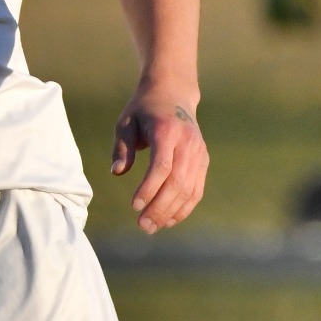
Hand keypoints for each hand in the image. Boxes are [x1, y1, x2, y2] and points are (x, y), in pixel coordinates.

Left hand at [111, 91, 207, 233]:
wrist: (174, 93)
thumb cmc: (144, 109)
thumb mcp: (126, 121)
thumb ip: (122, 147)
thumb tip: (117, 172)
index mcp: (167, 131)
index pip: (162, 166)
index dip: (149, 189)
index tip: (134, 205)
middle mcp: (187, 143)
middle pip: (177, 182)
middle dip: (160, 207)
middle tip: (142, 225)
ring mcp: (199, 152)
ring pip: (189, 189)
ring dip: (171, 212)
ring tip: (152, 227)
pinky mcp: (203, 160)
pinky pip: (197, 189)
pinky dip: (185, 207)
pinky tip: (169, 220)